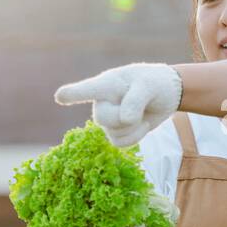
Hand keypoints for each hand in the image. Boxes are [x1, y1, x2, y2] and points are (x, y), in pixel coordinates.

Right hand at [54, 62, 182, 146]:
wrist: (167, 95)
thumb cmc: (155, 82)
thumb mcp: (149, 86)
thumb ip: (136, 100)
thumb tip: (125, 120)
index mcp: (107, 84)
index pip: (87, 89)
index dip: (73, 93)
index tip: (60, 96)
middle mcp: (102, 101)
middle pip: (103, 118)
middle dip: (124, 118)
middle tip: (141, 106)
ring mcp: (108, 117)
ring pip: (112, 133)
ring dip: (133, 128)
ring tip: (143, 114)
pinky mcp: (117, 131)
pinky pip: (119, 143)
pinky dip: (135, 137)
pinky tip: (143, 125)